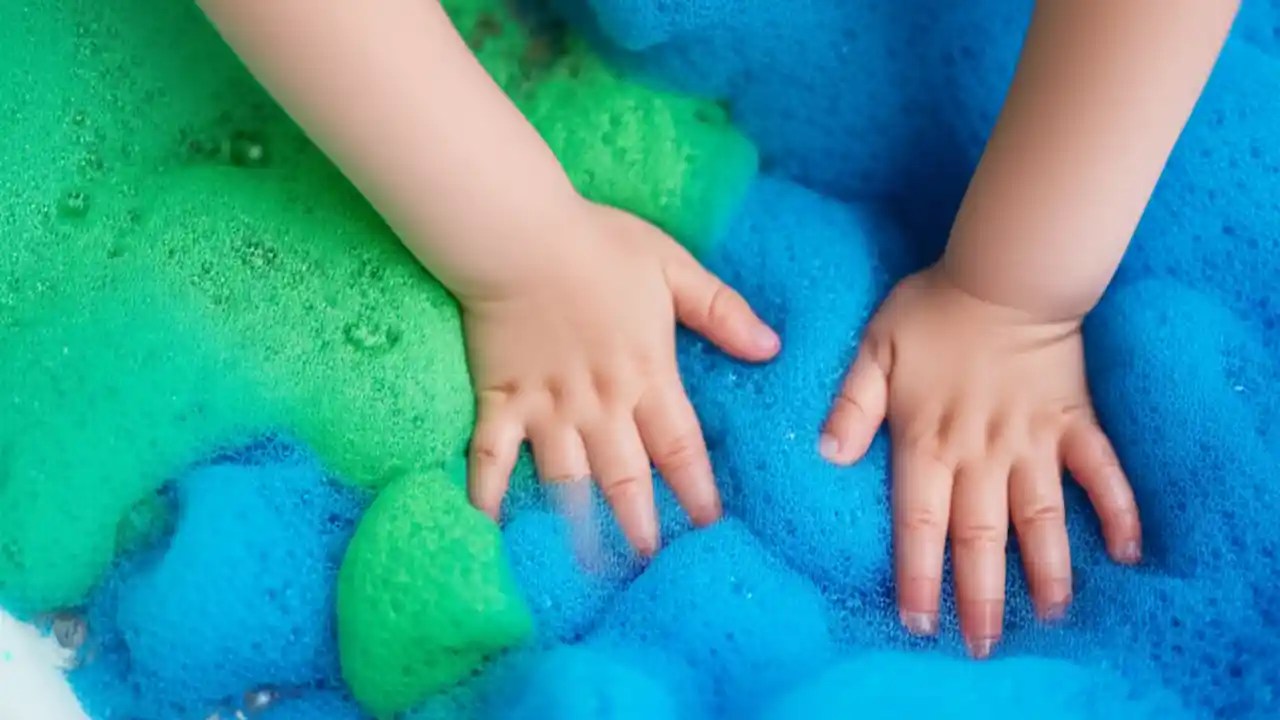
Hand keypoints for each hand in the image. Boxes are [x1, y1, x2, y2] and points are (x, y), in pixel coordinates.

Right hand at [462, 199, 779, 553]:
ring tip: (586, 569)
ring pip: (568, 481)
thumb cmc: (598, 245)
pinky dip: (489, 496)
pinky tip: (488, 530)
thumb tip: (771, 347)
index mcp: (646, 376)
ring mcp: (547, 409)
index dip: (698, 493)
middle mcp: (600, 405)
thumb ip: (721, 311)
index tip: (713, 529)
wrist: (519, 235)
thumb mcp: (673, 267)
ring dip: (578, 526)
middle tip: (651, 568)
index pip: (681, 449)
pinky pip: (492, 458)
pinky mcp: (501, 401)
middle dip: (642, 528)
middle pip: (627, 480)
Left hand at [820, 266, 1141, 657]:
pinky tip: (1129, 552)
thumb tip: (826, 453)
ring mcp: (1032, 442)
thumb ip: (851, 405)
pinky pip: (1101, 473)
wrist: (1005, 275)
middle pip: (980, 537)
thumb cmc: (932, 310)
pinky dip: (1118, 510)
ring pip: (1041, 518)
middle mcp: (981, 453)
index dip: (916, 574)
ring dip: (1047, 571)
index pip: (919, 522)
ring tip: (1050, 617)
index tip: (916, 620)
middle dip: (979, 596)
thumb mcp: (873, 350)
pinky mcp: (1074, 424)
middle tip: (981, 647)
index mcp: (928, 441)